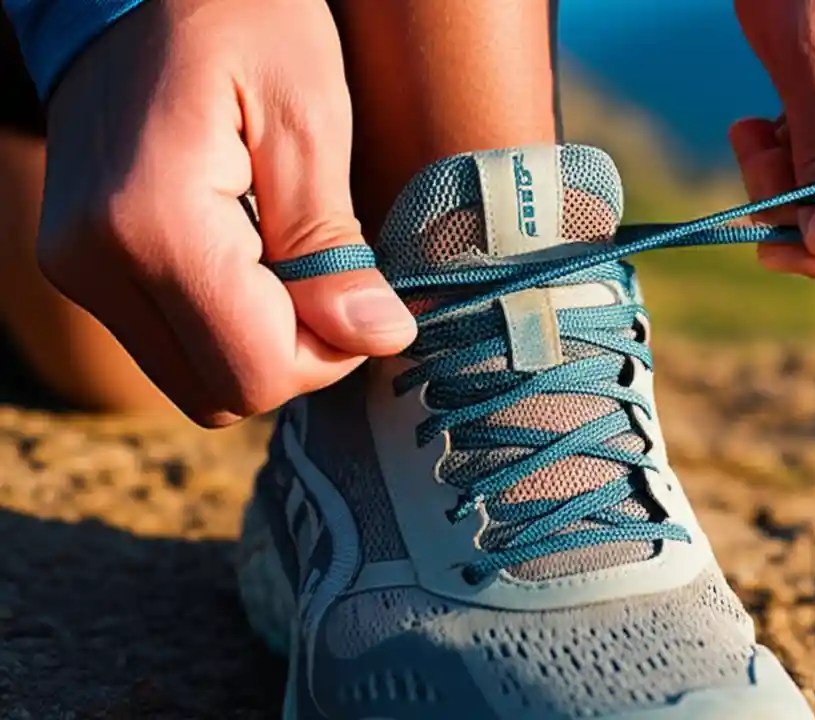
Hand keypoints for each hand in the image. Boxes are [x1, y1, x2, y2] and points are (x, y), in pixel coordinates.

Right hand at [37, 0, 416, 426]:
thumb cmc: (240, 25)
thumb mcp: (310, 118)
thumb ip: (334, 242)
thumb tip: (379, 339)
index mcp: (154, 226)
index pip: (254, 371)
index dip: (328, 353)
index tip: (361, 291)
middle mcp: (95, 263)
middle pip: (221, 392)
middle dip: (296, 355)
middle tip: (331, 276)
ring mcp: (76, 269)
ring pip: (192, 380)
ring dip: (260, 344)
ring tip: (288, 258)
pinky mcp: (79, 268)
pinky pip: (168, 346)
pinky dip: (223, 327)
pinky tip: (250, 259)